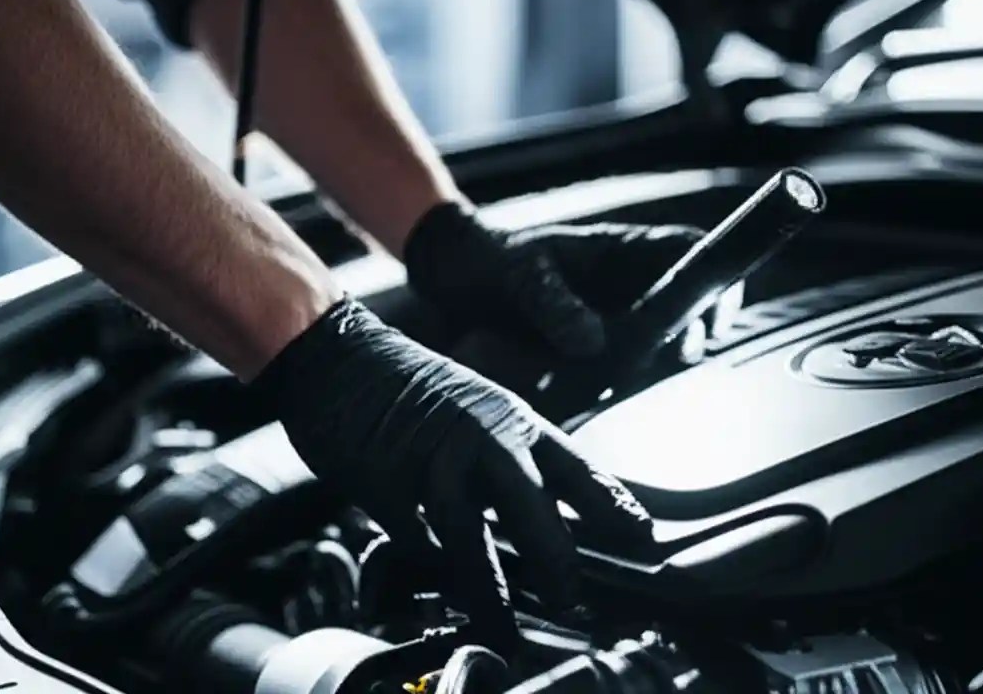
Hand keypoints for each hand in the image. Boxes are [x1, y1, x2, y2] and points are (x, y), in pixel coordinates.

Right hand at [252, 300, 652, 651]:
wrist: (339, 355)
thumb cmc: (409, 387)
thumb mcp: (477, 408)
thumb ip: (510, 459)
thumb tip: (542, 514)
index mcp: (512, 418)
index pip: (575, 467)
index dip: (610, 505)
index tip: (643, 537)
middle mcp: (480, 435)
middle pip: (529, 503)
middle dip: (554, 557)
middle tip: (570, 601)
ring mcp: (431, 456)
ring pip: (468, 531)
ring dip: (488, 587)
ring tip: (504, 627)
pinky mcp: (384, 478)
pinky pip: (412, 534)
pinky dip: (427, 564)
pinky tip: (437, 585)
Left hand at [403, 203, 706, 357]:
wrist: (451, 279)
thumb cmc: (492, 260)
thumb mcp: (519, 274)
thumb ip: (553, 303)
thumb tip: (594, 344)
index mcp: (624, 251)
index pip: (691, 251)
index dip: (713, 280)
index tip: (707, 318)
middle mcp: (629, 287)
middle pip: (689, 309)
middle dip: (689, 334)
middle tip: (670, 353)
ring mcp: (615, 323)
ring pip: (659, 347)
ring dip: (650, 364)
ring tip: (620, 372)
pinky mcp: (592, 358)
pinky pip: (618, 375)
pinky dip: (613, 386)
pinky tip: (592, 393)